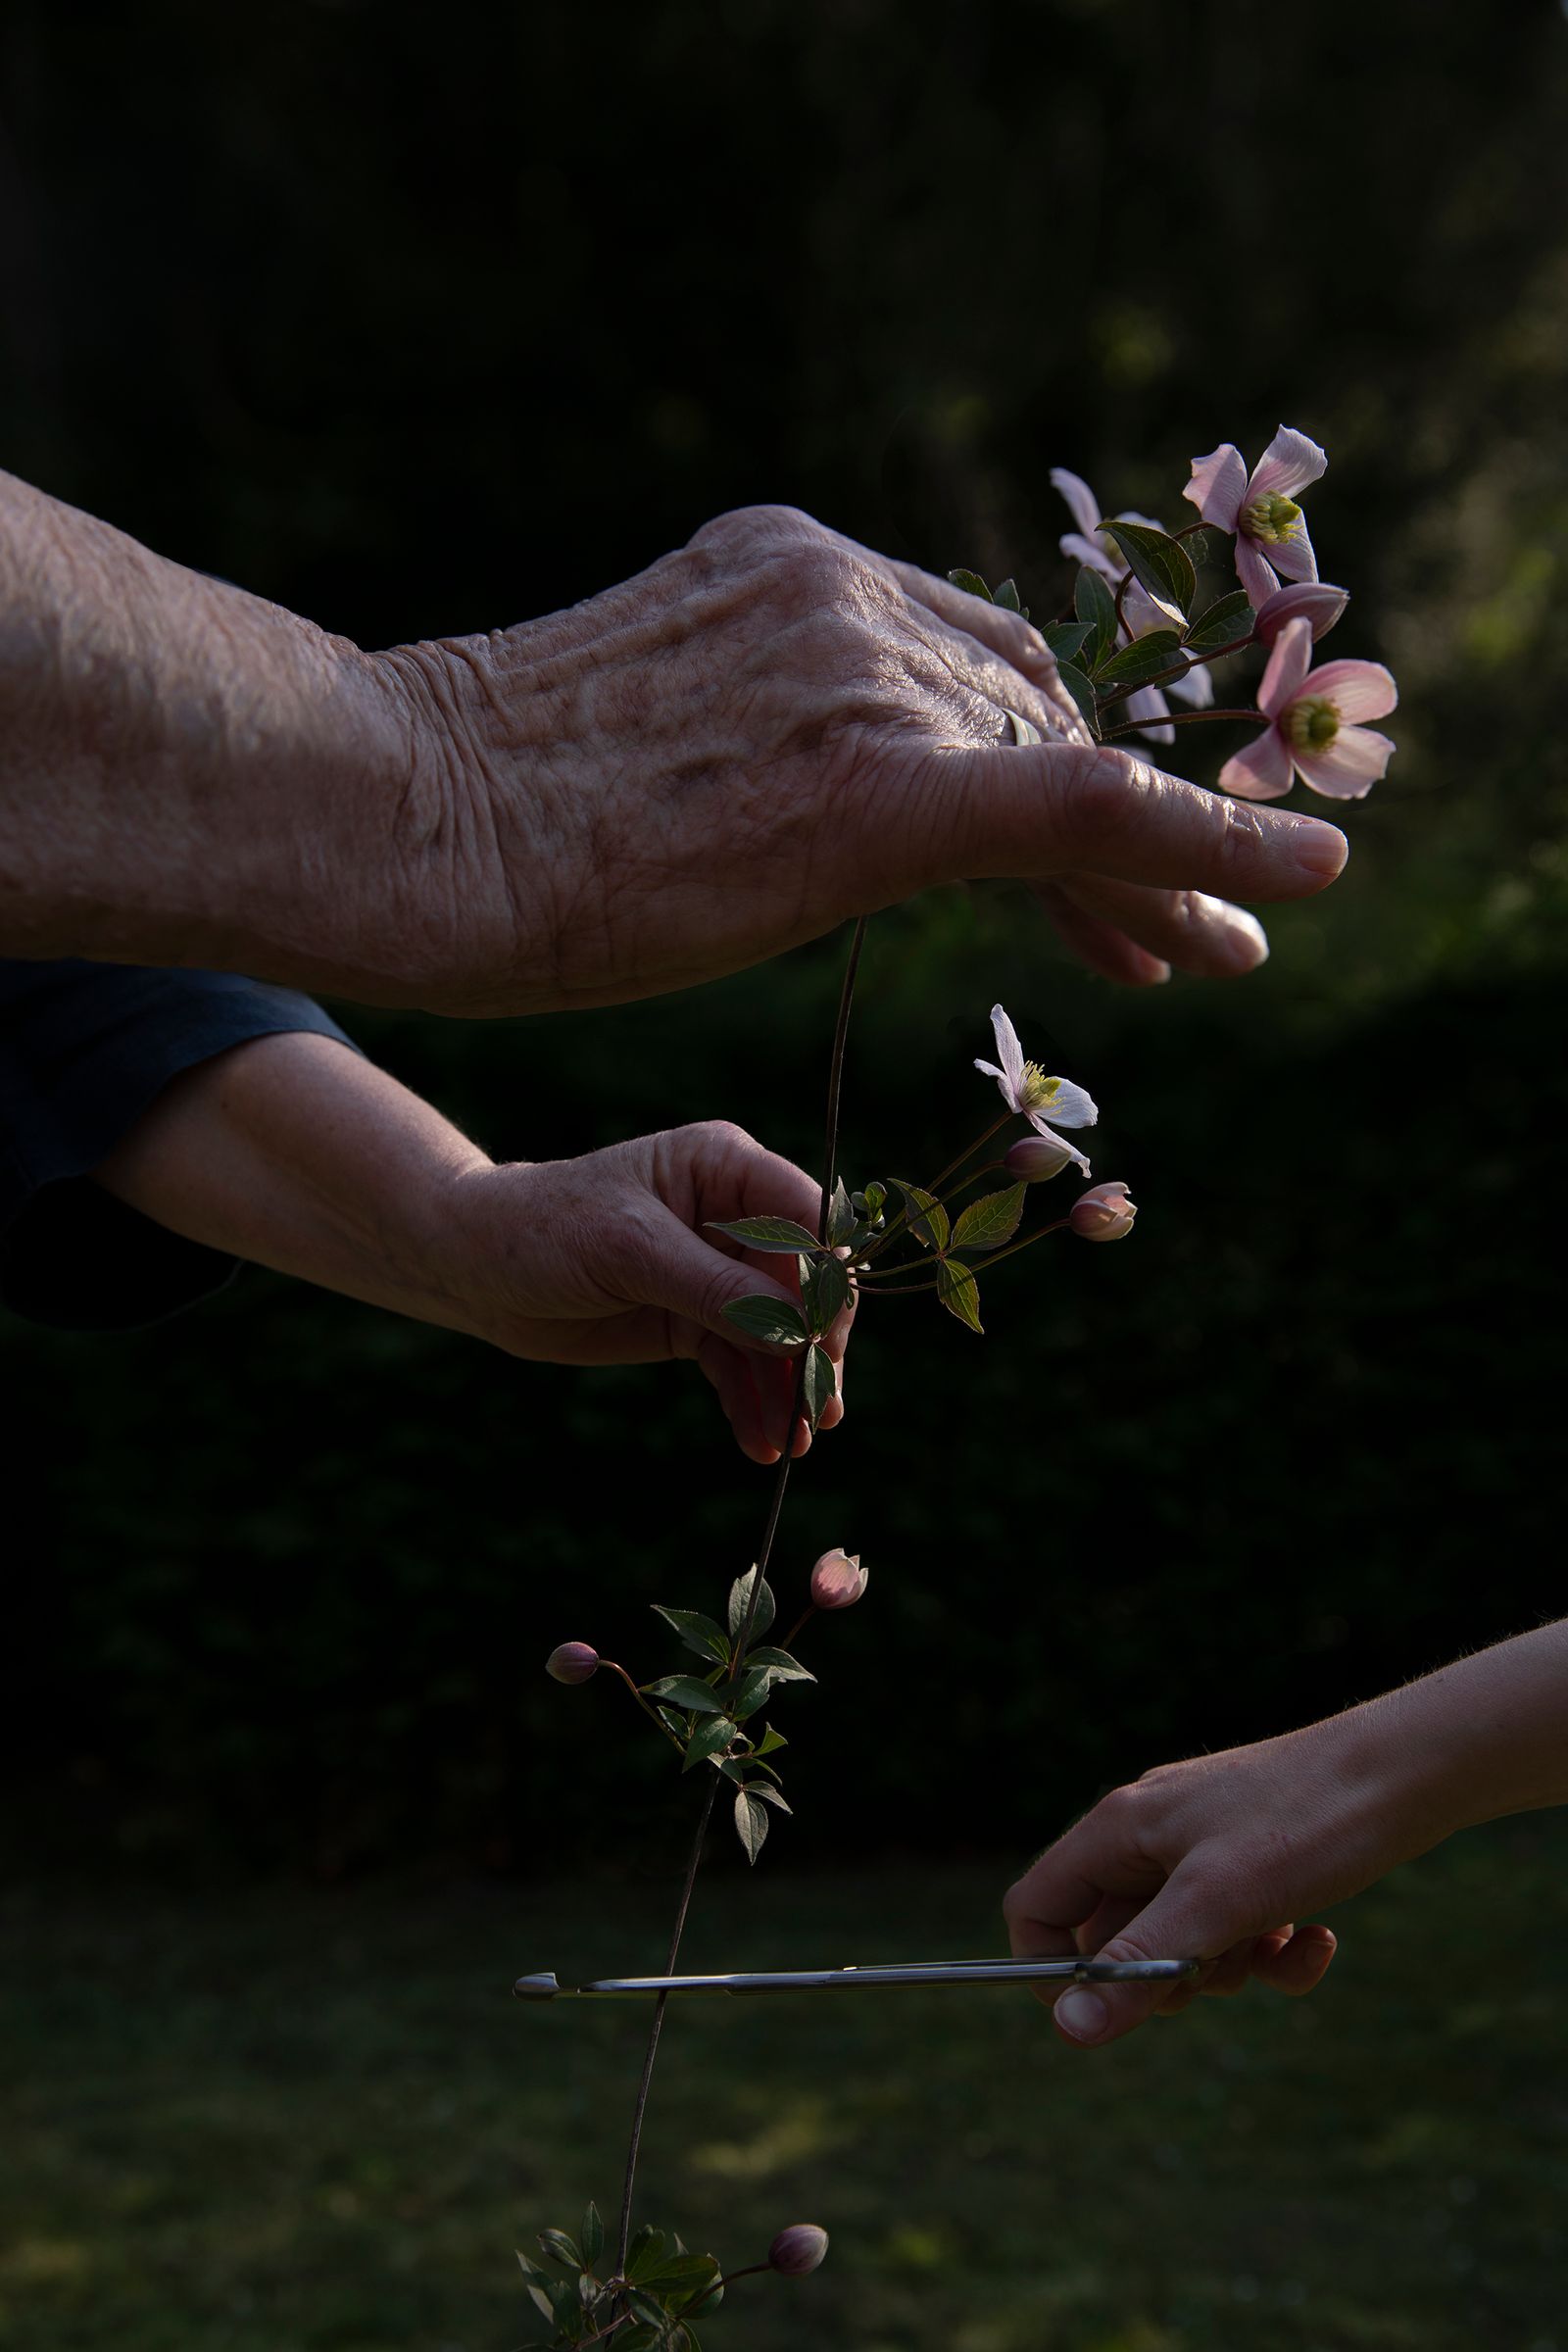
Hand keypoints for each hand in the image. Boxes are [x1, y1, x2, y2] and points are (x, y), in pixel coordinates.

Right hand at [375, 505, 1346, 1013]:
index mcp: (787, 566)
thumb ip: (747, 728)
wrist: (396, 822)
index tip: (1098, 852)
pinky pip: (1076, 808)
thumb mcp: (643, 731)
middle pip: (1034, 707)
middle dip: (1116, 826)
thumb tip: (789, 798)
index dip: (1047, 749)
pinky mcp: (874, 782)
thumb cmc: (477, 810)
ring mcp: (861, 675)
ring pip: (1066, 765)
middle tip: (1180, 935)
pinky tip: (1288, 893)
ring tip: (1215, 953)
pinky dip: (1200, 847)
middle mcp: (844, 594)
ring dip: (1159, 867)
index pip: (967, 656)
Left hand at [447, 1122, 851, 1463]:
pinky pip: (740, 1363)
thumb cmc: (546, 1229)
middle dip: (811, 1348)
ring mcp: (717, 1272)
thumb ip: (717, 1289)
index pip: (805, 1217)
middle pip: (801, 1284)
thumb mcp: (632, 1251)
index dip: (827, 1277)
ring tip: (791, 1444)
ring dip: (786, 1388)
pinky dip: (752, 1401)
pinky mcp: (695, 1319)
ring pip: (776, 1334)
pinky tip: (759, 1441)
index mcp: (725, 1167)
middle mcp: (733, 1216)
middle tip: (818, 1410)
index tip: (828, 1339)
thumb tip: (796, 1331)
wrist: (476, 1269)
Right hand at [1002, 1719, 1395, 2047]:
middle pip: (1115, 1936)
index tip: (1103, 2014)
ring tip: (1273, 1946)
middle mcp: (1152, 1834)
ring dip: (1228, 1968)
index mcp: (1121, 1829)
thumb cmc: (1307, 1821)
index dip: (1052, 1968)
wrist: (1406, 1773)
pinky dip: (1272, 1953)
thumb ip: (1140, 1965)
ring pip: (1182, 1942)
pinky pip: (1237, 1931)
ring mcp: (1204, 1848)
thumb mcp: (1218, 1904)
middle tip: (1214, 1971)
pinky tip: (1317, 1943)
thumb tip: (1069, 2029)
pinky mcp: (1255, 1862)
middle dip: (1163, 1974)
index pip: (1040, 1905)